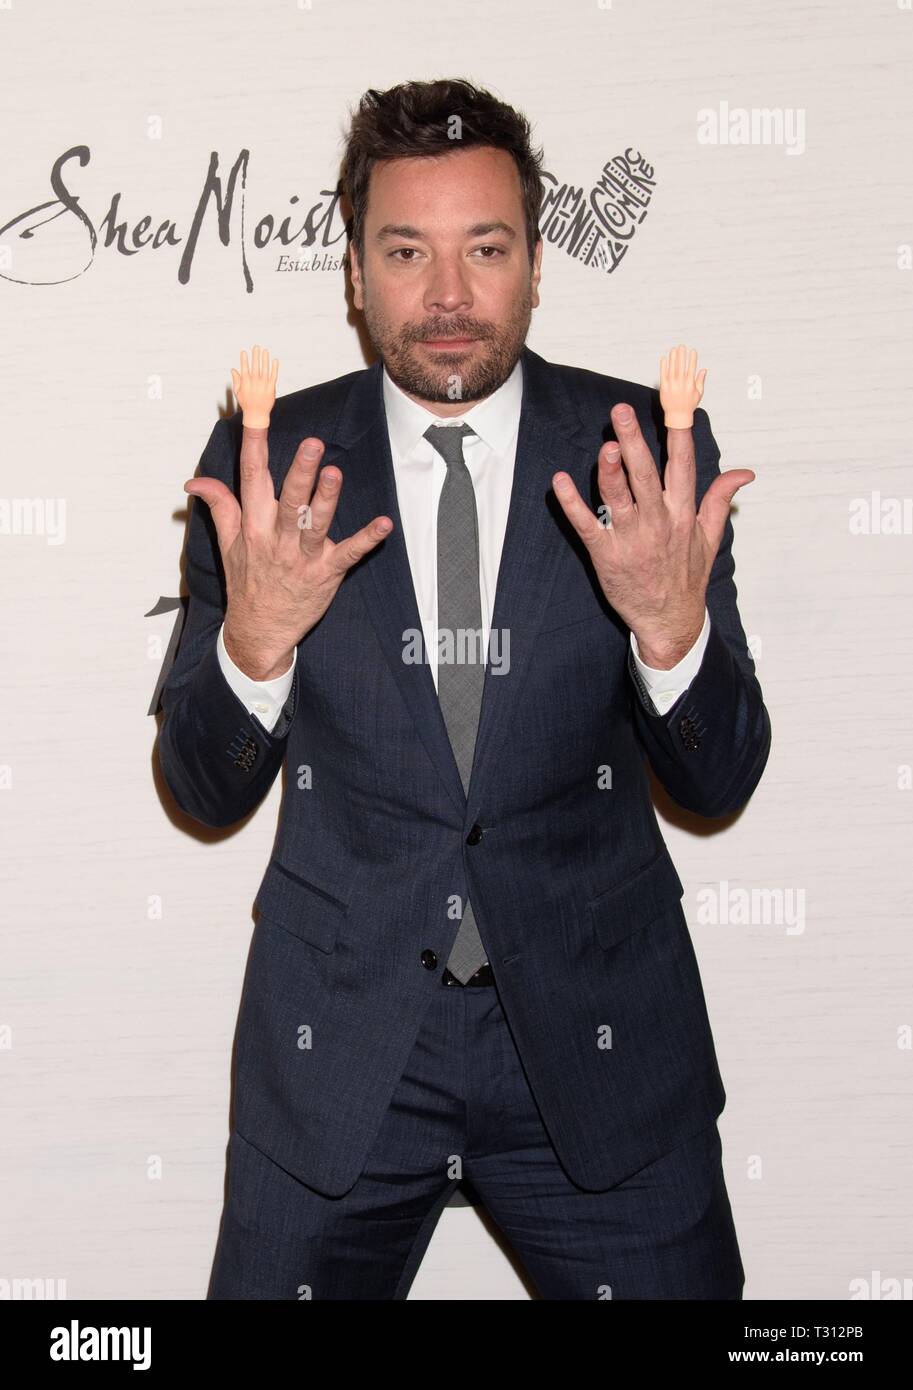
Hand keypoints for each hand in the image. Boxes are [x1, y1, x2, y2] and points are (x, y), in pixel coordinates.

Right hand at [185, 432, 392, 679]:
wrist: (260, 631)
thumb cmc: (248, 583)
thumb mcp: (227, 544)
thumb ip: (219, 507)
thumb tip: (195, 481)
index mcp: (253, 527)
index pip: (251, 479)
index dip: (254, 445)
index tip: (256, 414)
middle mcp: (276, 540)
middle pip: (288, 500)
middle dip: (299, 472)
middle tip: (312, 443)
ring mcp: (302, 558)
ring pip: (314, 524)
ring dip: (326, 499)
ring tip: (335, 474)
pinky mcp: (326, 573)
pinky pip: (349, 554)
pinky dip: (367, 540)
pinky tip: (383, 524)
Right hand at [230, 344, 278, 428]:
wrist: (257, 415)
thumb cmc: (246, 403)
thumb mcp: (238, 392)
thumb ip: (236, 380)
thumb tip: (233, 369)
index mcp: (245, 383)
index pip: (244, 368)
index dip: (244, 360)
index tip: (244, 352)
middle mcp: (255, 383)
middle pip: (255, 366)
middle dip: (255, 356)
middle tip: (256, 347)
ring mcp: (263, 385)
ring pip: (265, 369)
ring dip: (265, 359)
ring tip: (265, 351)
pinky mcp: (271, 388)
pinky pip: (273, 376)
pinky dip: (274, 368)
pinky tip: (275, 360)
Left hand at [551, 403, 753, 667]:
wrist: (669, 622)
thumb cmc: (686, 577)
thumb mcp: (711, 538)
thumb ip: (721, 500)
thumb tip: (745, 473)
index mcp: (683, 514)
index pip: (682, 466)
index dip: (679, 435)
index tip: (675, 405)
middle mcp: (658, 523)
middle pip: (646, 475)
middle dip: (634, 442)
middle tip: (621, 412)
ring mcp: (631, 540)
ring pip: (619, 498)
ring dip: (610, 472)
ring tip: (605, 446)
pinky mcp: (606, 556)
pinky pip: (588, 526)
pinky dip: (572, 504)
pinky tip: (561, 482)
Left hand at [660, 344, 705, 428]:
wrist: (677, 416)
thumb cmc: (689, 405)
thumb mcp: (698, 394)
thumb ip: (700, 381)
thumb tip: (704, 370)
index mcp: (690, 385)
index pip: (691, 369)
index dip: (692, 359)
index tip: (692, 351)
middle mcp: (681, 384)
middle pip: (681, 366)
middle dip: (682, 355)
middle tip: (682, 346)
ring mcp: (671, 385)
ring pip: (672, 369)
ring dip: (673, 358)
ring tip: (674, 349)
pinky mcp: (664, 388)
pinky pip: (663, 374)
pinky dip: (663, 366)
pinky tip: (664, 358)